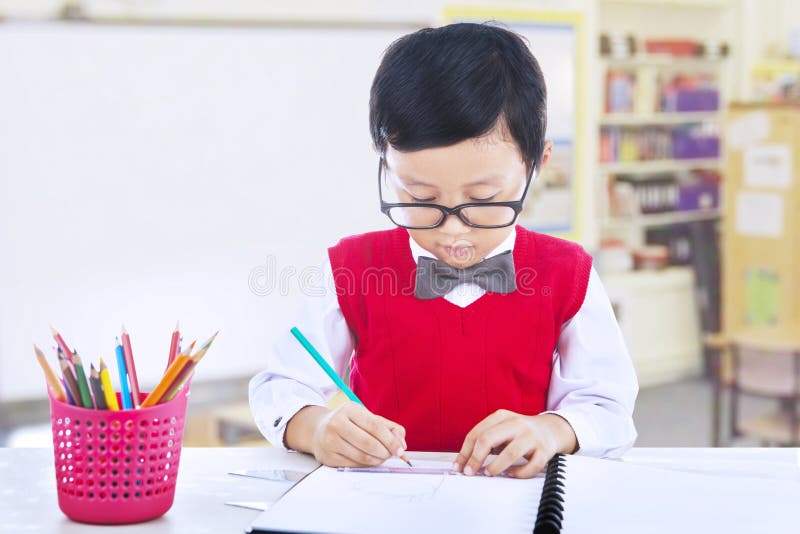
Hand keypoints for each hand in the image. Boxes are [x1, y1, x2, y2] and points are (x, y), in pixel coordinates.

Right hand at [308, 402, 406, 467]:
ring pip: (362, 456)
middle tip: (392, 455)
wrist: (319, 430)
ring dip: (378, 460)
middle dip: (385, 452)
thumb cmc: (349, 423)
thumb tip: (402, 443)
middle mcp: (336, 423)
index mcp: (349, 409)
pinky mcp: (327, 457)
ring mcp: (330, 441)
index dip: (391, 440)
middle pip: (369, 443)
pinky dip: (367, 465)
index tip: (401, 450)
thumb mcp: (367, 417)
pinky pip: (354, 465)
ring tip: (382, 457)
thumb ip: (389, 427)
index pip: (375, 426)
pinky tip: (370, 460)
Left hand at [453, 411, 576, 478]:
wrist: (550, 429)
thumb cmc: (519, 432)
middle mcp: (516, 423)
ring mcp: (531, 436)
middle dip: (475, 458)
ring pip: (511, 452)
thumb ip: (485, 441)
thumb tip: (464, 462)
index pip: (477, 433)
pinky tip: (510, 474)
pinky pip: (531, 465)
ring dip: (496, 466)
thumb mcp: (501, 429)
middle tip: (469, 472)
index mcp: (501, 416)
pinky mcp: (545, 450)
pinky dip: (519, 473)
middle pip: (489, 438)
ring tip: (488, 473)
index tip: (458, 466)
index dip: (465, 452)